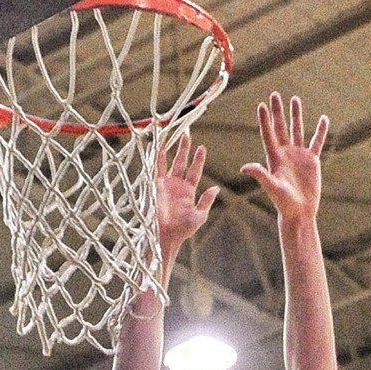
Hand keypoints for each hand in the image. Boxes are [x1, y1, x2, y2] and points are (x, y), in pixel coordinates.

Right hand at [155, 133, 219, 270]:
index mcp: (188, 191)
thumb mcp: (199, 216)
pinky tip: (155, 145)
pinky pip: (155, 168)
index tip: (201, 147)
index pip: (194, 170)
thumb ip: (206, 201)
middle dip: (184, 148)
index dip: (198, 159)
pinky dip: (155, 157)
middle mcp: (176, 185)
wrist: (165, 237)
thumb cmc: (182, 230)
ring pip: (167, 162)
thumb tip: (216, 188)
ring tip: (170, 134)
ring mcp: (165, 185)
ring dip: (169, 149)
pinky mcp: (155, 186)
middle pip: (181, 162)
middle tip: (186, 133)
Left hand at [241, 92, 327, 221]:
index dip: (265, 120)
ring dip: (296, 115)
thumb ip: (260, 175)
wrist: (299, 212)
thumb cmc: (283, 202)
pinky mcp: (312, 160)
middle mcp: (285, 153)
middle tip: (274, 94)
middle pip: (281, 127)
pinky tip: (323, 119)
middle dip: (278, 111)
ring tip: (295, 99)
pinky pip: (317, 142)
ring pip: (297, 130)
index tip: (261, 105)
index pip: (268, 134)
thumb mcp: (271, 187)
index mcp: (274, 158)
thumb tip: (244, 168)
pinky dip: (320, 131)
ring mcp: (299, 155)